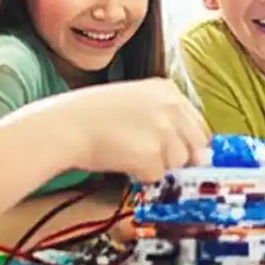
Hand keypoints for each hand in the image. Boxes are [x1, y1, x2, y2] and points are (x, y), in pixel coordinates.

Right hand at [46, 78, 210, 181]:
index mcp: (168, 89)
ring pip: (179, 162)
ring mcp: (164, 130)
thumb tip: (199, 152)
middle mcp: (171, 106)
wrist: (65, 125)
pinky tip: (122, 161)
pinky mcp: (153, 154)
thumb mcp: (136, 99)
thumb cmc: (93, 115)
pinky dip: (142, 175)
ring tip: (129, 152)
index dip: (187, 142)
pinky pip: (158, 176)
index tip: (174, 149)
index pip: (199, 124)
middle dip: (179, 156)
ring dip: (158, 165)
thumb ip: (166, 117)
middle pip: (197, 144)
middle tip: (151, 157)